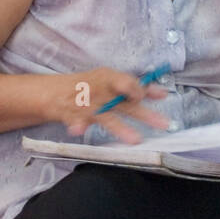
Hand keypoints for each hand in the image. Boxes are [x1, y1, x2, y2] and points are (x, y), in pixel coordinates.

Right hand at [52, 67, 169, 143]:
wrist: (56, 92)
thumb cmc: (90, 86)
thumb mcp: (112, 81)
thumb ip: (136, 87)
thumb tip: (162, 93)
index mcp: (110, 79)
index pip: (129, 83)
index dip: (140, 90)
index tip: (157, 98)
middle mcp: (101, 91)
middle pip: (126, 103)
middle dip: (144, 114)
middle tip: (163, 124)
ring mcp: (88, 105)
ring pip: (107, 117)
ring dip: (120, 127)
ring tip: (135, 139)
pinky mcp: (75, 116)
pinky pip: (77, 122)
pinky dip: (78, 126)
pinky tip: (79, 130)